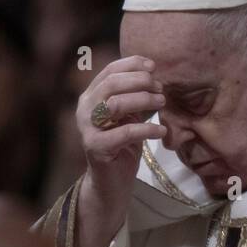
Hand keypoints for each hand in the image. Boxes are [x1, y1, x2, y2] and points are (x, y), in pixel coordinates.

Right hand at [73, 56, 165, 246]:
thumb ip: (135, 95)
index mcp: (90, 97)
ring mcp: (87, 129)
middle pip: (111, 84)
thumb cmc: (122, 145)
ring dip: (143, 100)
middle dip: (139, 81)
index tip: (154, 66)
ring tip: (162, 103)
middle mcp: (84, 109)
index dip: (131, 64)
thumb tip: (155, 75)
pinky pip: (124, 133)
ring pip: (115, 104)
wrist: (111, 181)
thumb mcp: (129, 115)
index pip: (109, 71)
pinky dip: (147, 129)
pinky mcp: (96, 148)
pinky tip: (161, 132)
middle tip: (160, 88)